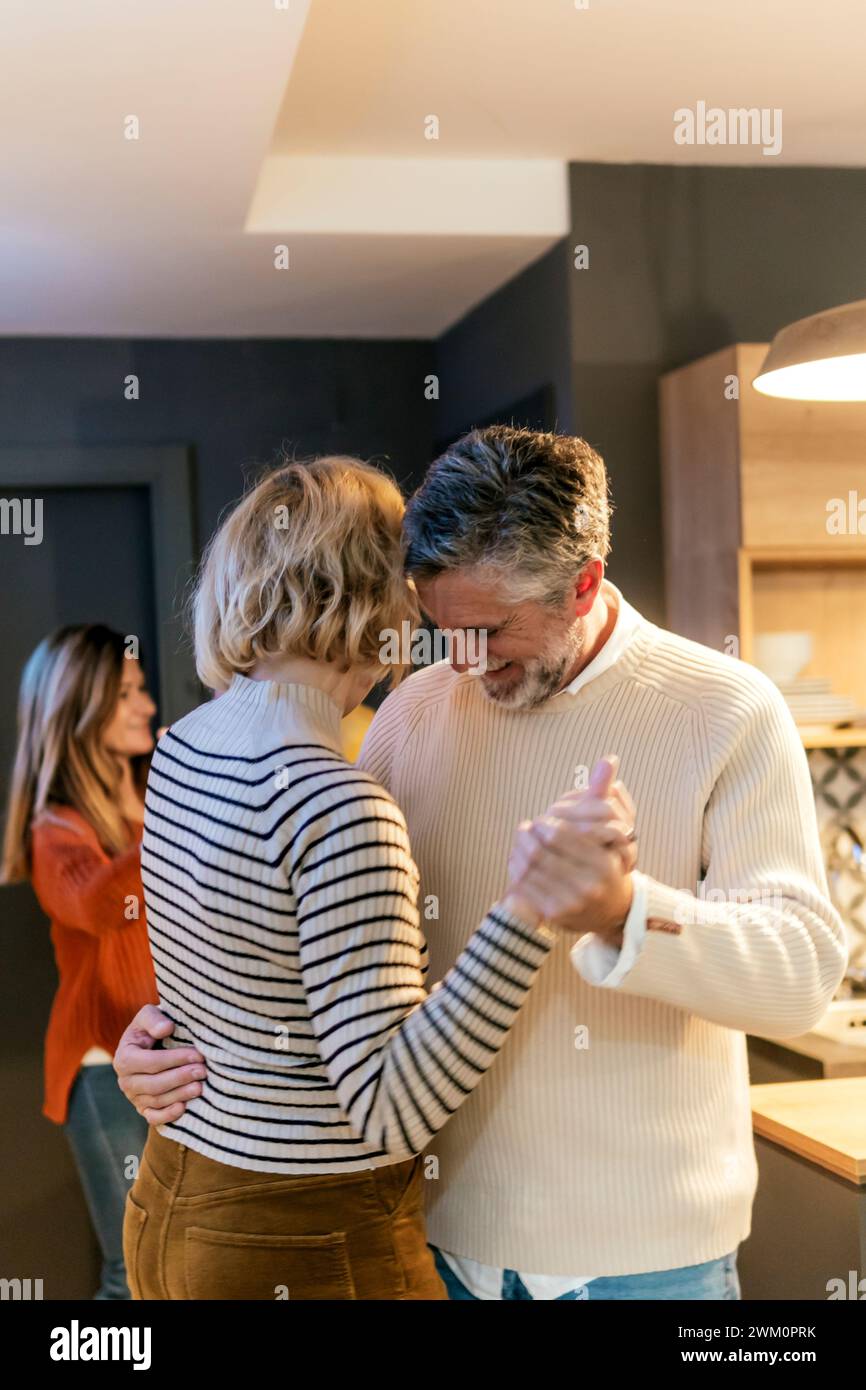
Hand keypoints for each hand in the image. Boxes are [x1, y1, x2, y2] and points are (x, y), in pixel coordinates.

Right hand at [113, 1004, 205, 1124]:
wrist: (152, 1045)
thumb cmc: (153, 1028)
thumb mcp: (149, 1015)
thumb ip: (154, 1019)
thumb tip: (166, 1029)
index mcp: (124, 1057)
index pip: (151, 1062)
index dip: (175, 1059)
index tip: (198, 1055)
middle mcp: (125, 1080)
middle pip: (154, 1084)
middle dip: (180, 1078)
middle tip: (203, 1071)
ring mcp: (133, 1097)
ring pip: (156, 1101)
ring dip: (180, 1095)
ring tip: (200, 1087)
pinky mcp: (143, 1109)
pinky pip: (153, 1117)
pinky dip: (167, 1115)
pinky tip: (183, 1108)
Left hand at [502, 757, 634, 943]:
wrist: (614, 909)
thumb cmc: (609, 861)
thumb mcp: (614, 830)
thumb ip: (605, 794)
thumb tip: (609, 758)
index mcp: (603, 863)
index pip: (561, 836)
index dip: (545, 824)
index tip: (542, 818)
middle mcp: (589, 886)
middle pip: (541, 854)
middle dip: (528, 838)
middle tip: (526, 827)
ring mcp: (571, 903)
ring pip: (529, 870)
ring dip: (518, 852)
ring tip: (521, 841)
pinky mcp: (555, 915)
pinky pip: (526, 888)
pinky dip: (516, 871)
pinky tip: (518, 861)